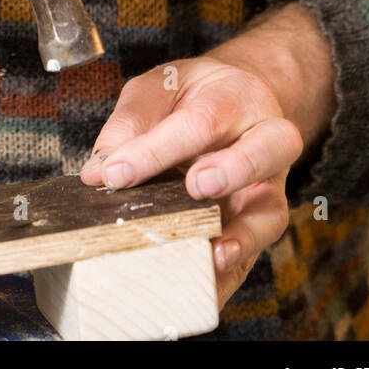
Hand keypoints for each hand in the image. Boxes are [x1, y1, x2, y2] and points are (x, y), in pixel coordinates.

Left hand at [79, 55, 304, 308]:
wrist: (237, 98)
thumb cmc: (193, 95)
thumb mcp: (159, 87)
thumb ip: (130, 122)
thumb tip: (97, 169)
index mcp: (236, 97)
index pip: (200, 121)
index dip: (156, 149)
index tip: (114, 174)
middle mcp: (265, 139)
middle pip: (261, 152)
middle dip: (231, 171)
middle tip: (195, 187)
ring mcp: (269, 185)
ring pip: (270, 211)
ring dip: (242, 235)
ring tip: (213, 253)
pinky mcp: (262, 220)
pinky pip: (255, 249)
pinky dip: (233, 269)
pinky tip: (207, 281)